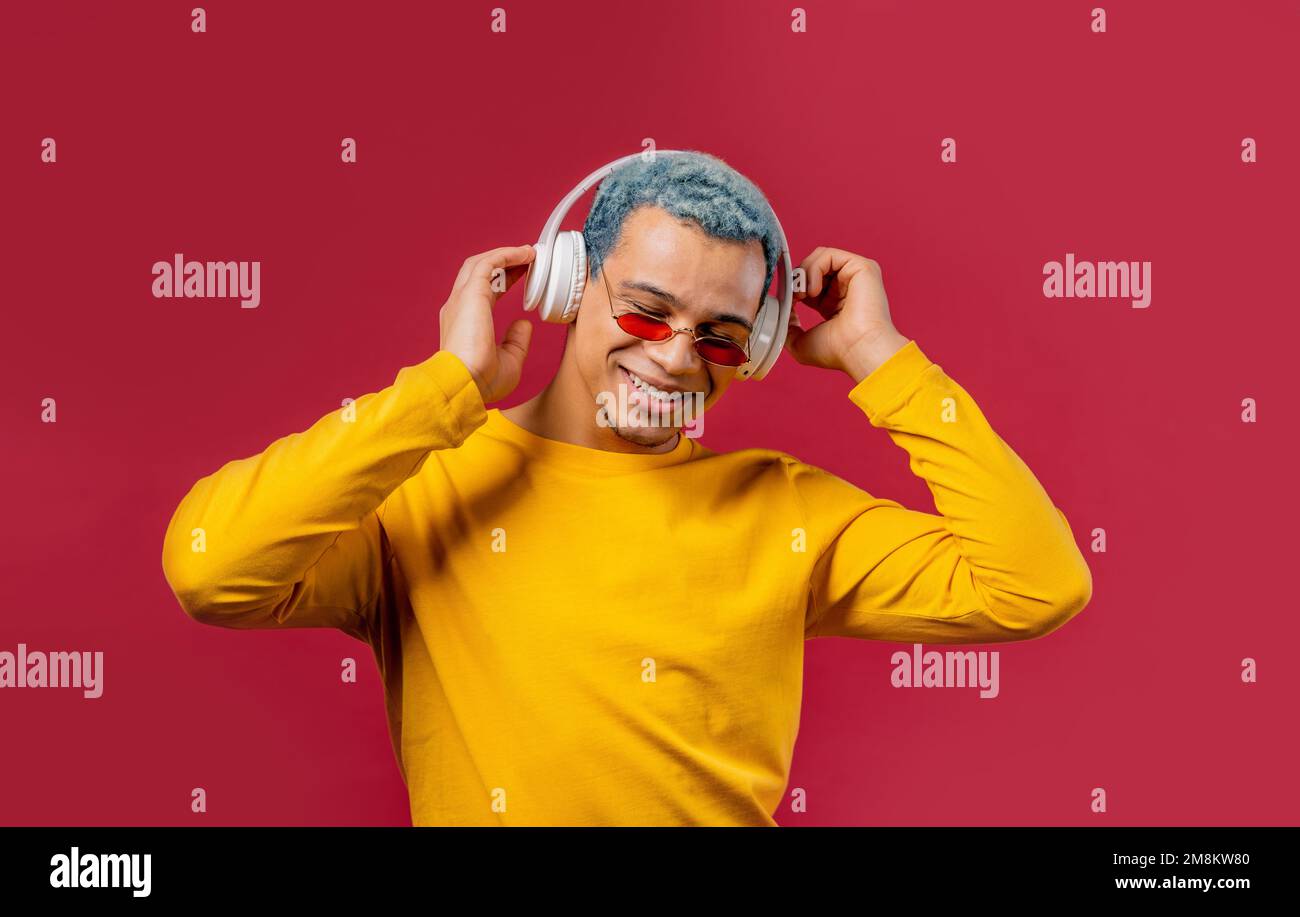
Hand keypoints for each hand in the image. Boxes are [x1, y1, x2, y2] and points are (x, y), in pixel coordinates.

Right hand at [438, 245, 535, 402]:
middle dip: (504, 262)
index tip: (524, 273)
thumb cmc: (481, 381)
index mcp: (464, 322)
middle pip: (480, 272)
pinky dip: (506, 255)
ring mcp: (462, 298)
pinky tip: (524, 254)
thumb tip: (524, 323)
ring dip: (506, 255)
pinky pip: (489, 264)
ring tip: (529, 252)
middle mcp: (459, 307)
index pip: (484, 291)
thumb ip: (516, 341)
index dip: (505, 279)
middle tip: (528, 258)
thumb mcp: (509, 361)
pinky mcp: (470, 294)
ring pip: (481, 263)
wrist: (463, 384)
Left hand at [784, 247, 910, 383]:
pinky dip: (813, 269)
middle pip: (813, 265)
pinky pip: (829, 254)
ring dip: (803, 273)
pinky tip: (813, 291)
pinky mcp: (862, 267)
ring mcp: (856, 275)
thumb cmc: (836, 352)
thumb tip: (782, 311)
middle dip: (797, 278)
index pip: (810, 282)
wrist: (858, 350)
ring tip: (802, 295)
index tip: (789, 302)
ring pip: (820, 256)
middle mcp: (847, 287)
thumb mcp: (800, 342)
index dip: (794, 287)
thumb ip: (787, 326)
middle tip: (794, 298)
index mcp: (835, 303)